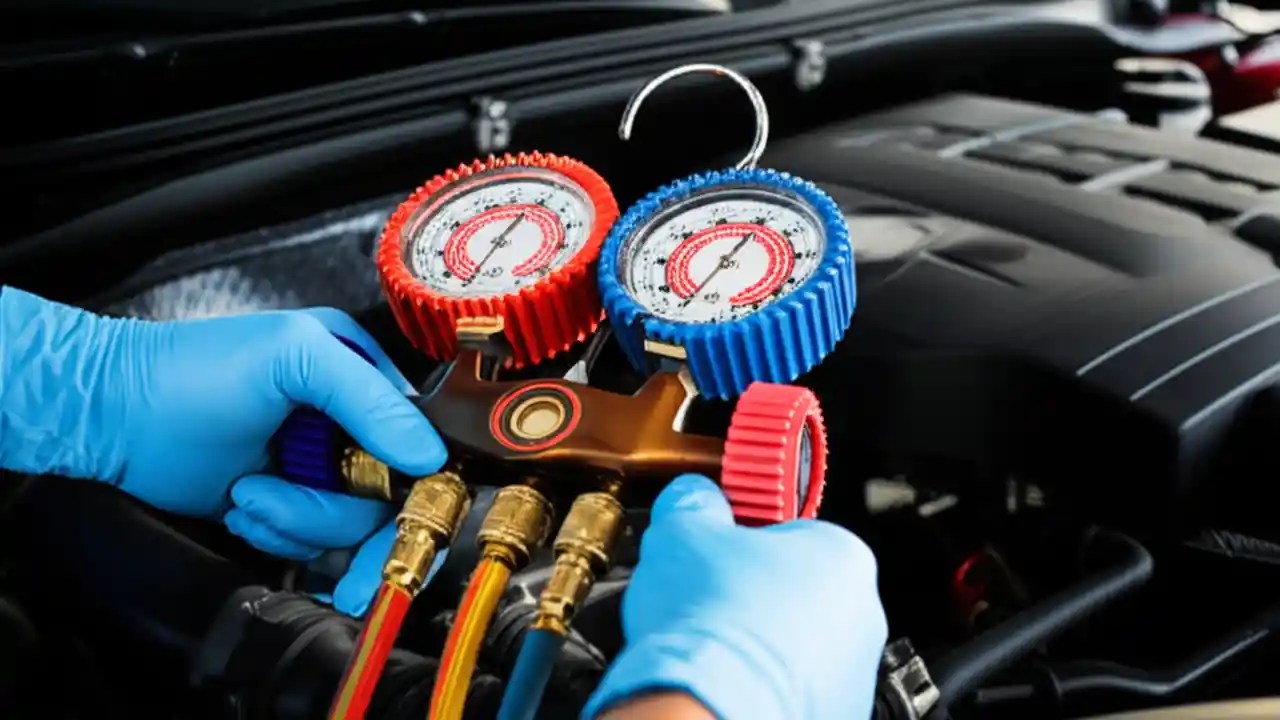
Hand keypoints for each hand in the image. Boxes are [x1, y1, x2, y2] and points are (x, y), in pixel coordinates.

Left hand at [0, 289, 444, 610]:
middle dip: (342, 517)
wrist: (114, 415)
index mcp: (363, 373)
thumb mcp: (294, 359)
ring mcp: (318, 467)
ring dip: (297, 520)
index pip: (421, 437)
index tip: (402, 511)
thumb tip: (430, 456)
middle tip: (320, 538)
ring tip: (250, 492)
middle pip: (391, 495)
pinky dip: (278, 532)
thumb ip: (368, 400)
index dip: (418, 480)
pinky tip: (243, 502)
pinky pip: (312, 542)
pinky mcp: (288, 503)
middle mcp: (349, 422)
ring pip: (349, 526)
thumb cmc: (194, 370)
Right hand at [583, 475, 886, 719]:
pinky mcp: (836, 711)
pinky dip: (765, 685)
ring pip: (799, 643)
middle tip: (708, 597)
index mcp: (842, 555)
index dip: (744, 538)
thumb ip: (694, 502)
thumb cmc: (711, 625)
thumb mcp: (683, 532)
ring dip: (761, 640)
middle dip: (753, 592)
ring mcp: (853, 671)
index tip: (719, 547)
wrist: (710, 707)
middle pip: (798, 589)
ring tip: (714, 643)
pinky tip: (728, 680)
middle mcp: (862, 614)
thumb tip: (691, 496)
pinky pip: (796, 687)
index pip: (790, 531)